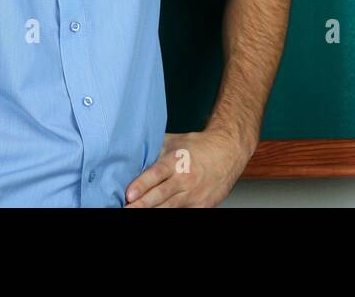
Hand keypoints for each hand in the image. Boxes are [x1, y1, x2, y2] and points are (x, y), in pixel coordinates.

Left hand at [123, 129, 254, 207]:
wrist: (229, 152)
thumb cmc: (200, 146)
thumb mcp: (176, 141)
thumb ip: (155, 149)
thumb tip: (132, 154)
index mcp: (178, 161)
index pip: (157, 173)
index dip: (142, 184)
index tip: (128, 194)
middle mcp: (186, 179)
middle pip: (160, 195)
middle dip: (141, 205)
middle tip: (126, 209)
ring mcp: (194, 195)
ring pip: (169, 208)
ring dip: (151, 211)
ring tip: (136, 213)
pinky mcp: (201, 206)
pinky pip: (181, 213)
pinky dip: (169, 213)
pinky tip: (158, 213)